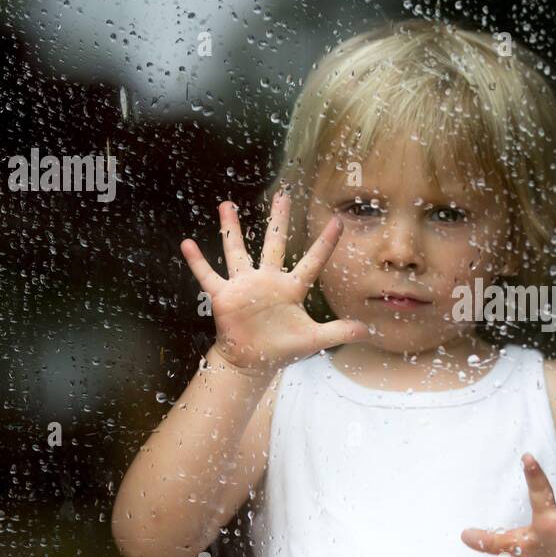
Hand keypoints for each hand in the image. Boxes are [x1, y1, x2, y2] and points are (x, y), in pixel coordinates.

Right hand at [181, 192, 368, 375]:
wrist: (251, 362)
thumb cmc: (281, 349)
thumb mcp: (314, 340)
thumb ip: (339, 331)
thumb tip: (368, 331)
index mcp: (291, 288)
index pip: (313, 261)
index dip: (326, 242)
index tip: (337, 221)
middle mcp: (268, 280)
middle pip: (275, 244)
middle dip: (278, 220)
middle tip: (282, 194)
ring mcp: (244, 285)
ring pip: (237, 251)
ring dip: (232, 229)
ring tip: (227, 204)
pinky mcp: (224, 296)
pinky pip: (208, 275)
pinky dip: (197, 261)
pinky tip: (187, 243)